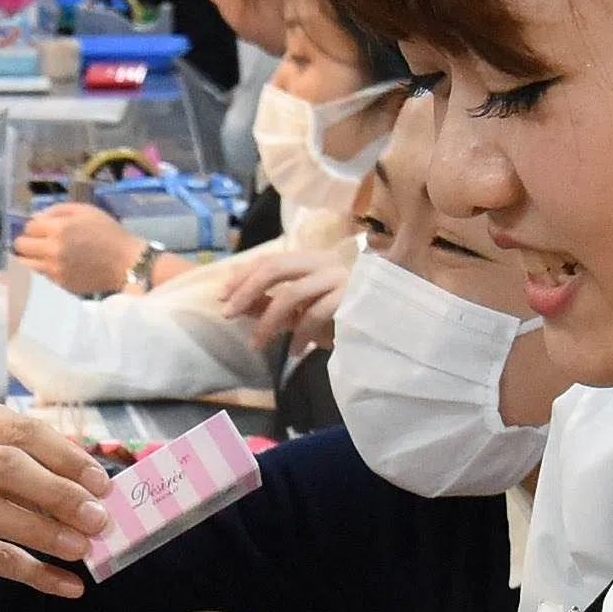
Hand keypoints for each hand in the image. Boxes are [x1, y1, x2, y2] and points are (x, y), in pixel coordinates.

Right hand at [0, 403, 108, 591]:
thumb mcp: (3, 456)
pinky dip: (35, 573)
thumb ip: (46, 469)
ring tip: (82, 548)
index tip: (102, 484)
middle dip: (58, 494)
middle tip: (97, 518)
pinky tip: (67, 584)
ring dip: (44, 533)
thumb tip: (97, 498)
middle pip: (5, 468)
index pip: (24, 432)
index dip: (67, 458)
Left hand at [24, 200, 144, 296]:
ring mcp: (54, 269)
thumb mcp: (85, 210)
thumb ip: (57, 210)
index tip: (43, 229)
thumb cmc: (108, 232)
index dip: (35, 226)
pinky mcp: (59, 284)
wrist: (125, 262)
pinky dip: (42, 270)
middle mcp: (52, 250)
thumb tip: (35, 217)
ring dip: (30, 258)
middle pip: (21, 246)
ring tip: (42, 256)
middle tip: (38, 243)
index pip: (29, 227)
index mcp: (58, 228)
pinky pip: (39, 275)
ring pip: (24, 264)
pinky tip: (55, 266)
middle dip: (27, 242)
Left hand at [210, 235, 352, 350]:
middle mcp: (324, 262)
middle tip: (227, 313)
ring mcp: (339, 277)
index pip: (269, 260)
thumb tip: (238, 305)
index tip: (221, 294)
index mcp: (311, 260)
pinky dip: (300, 336)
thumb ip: (274, 304)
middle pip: (275, 267)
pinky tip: (295, 352)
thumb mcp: (304, 309)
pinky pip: (315, 316)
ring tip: (258, 344)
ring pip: (291, 293)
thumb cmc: (345, 312)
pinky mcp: (351, 297)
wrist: (391, 319)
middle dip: (246, 290)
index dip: (242, 275)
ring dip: (268, 321)